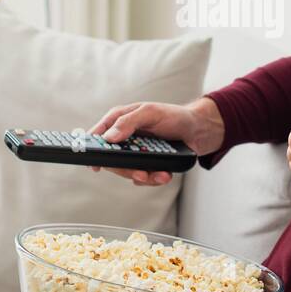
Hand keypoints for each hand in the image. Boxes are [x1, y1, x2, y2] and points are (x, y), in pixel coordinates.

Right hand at [87, 96, 224, 186]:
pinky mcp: (146, 163)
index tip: (95, 165)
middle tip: (141, 173)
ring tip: (161, 175)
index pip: (98, 135)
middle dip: (127, 169)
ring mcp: (135, 151)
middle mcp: (124, 137)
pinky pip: (142, 177)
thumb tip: (109, 137)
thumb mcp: (151, 113)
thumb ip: (128, 122)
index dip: (92, 149)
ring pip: (128, 171)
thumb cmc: (174, 116)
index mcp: (120, 120)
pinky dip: (153, 179)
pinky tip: (164, 174)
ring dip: (144, 176)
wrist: (198, 131)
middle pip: (112, 160)